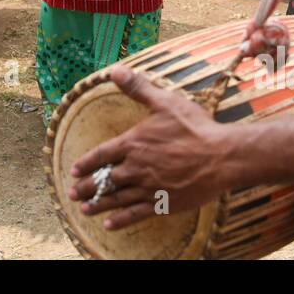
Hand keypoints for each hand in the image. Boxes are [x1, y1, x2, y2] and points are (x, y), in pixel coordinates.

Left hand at [67, 65, 231, 228]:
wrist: (221, 156)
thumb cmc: (195, 127)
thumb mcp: (165, 102)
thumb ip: (138, 88)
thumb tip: (115, 69)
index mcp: (133, 143)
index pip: (102, 155)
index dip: (86, 163)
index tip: (74, 170)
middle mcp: (136, 167)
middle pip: (105, 179)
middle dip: (87, 187)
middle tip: (72, 193)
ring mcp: (149, 187)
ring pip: (116, 198)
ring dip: (98, 204)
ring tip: (84, 209)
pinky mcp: (163, 202)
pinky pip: (136, 213)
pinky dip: (120, 219)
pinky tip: (109, 224)